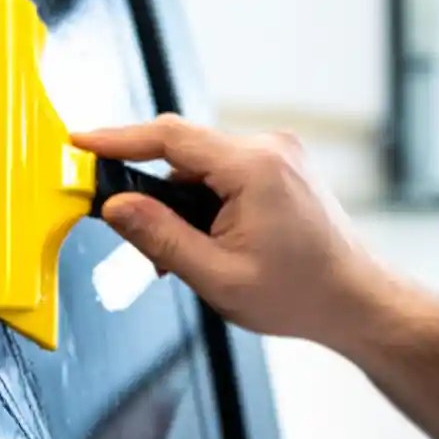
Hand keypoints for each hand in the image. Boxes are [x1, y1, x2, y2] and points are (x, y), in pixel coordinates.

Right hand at [73, 114, 392, 348]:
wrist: (357, 300)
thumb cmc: (301, 294)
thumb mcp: (216, 275)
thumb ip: (160, 237)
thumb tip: (116, 206)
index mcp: (253, 168)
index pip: (168, 137)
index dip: (117, 139)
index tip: (81, 141)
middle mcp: (268, 148)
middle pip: (182, 150)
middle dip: (150, 189)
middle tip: (129, 228)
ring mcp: (277, 153)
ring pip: (200, 164)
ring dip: (179, 201)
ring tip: (183, 253)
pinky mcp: (279, 165)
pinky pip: (222, 170)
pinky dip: (203, 200)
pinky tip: (205, 239)